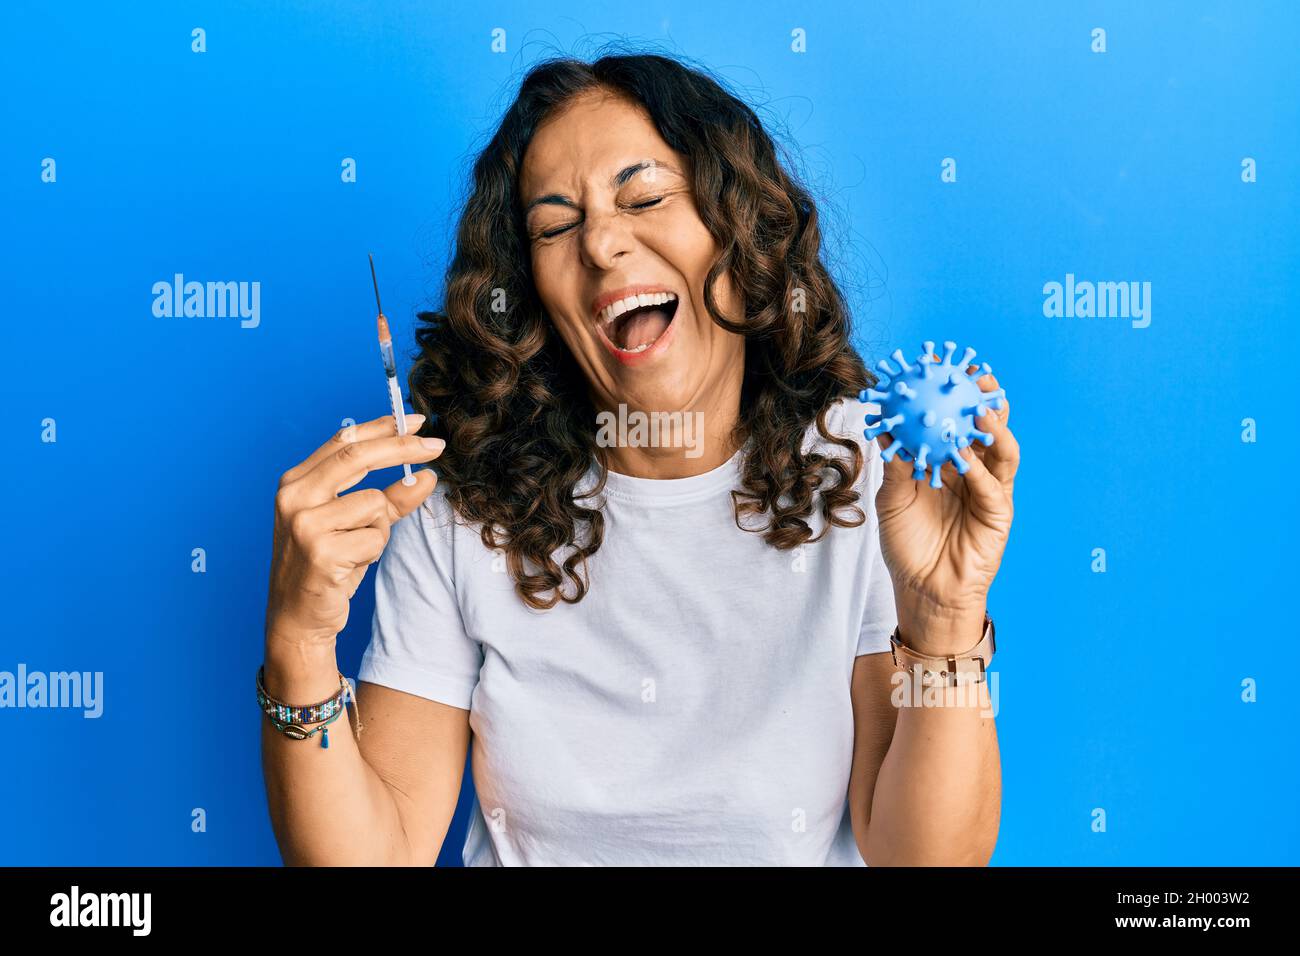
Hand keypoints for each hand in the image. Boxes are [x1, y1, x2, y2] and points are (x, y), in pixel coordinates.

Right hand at [265, 413, 444, 647]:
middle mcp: (294, 497)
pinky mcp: (320, 552)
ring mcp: (304, 523)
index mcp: (296, 482)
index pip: (344, 440)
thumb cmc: (327, 566)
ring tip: (357, 549)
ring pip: (374, 504)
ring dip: (380, 528)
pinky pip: (375, 537)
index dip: (383, 427)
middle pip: (359, 455)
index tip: (416, 421)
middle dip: (403, 448)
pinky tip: (351, 565)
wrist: (297, 618)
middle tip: (437, 447)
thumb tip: (427, 476)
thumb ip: (391, 500)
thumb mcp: (358, 525)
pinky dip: (374, 551)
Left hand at [873, 366, 1019, 650]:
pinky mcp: (999, 514)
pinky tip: (969, 456)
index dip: (956, 396)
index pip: (957, 422)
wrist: (922, 589)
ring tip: (981, 408)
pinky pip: (993, 486)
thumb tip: (883, 426)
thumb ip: (895, 464)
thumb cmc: (907, 545)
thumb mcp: (892, 499)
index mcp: (948, 463)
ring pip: (1001, 451)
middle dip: (986, 400)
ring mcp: (989, 491)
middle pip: (987, 428)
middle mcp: (973, 472)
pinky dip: (982, 469)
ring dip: (994, 429)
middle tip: (977, 376)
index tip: (947, 368)